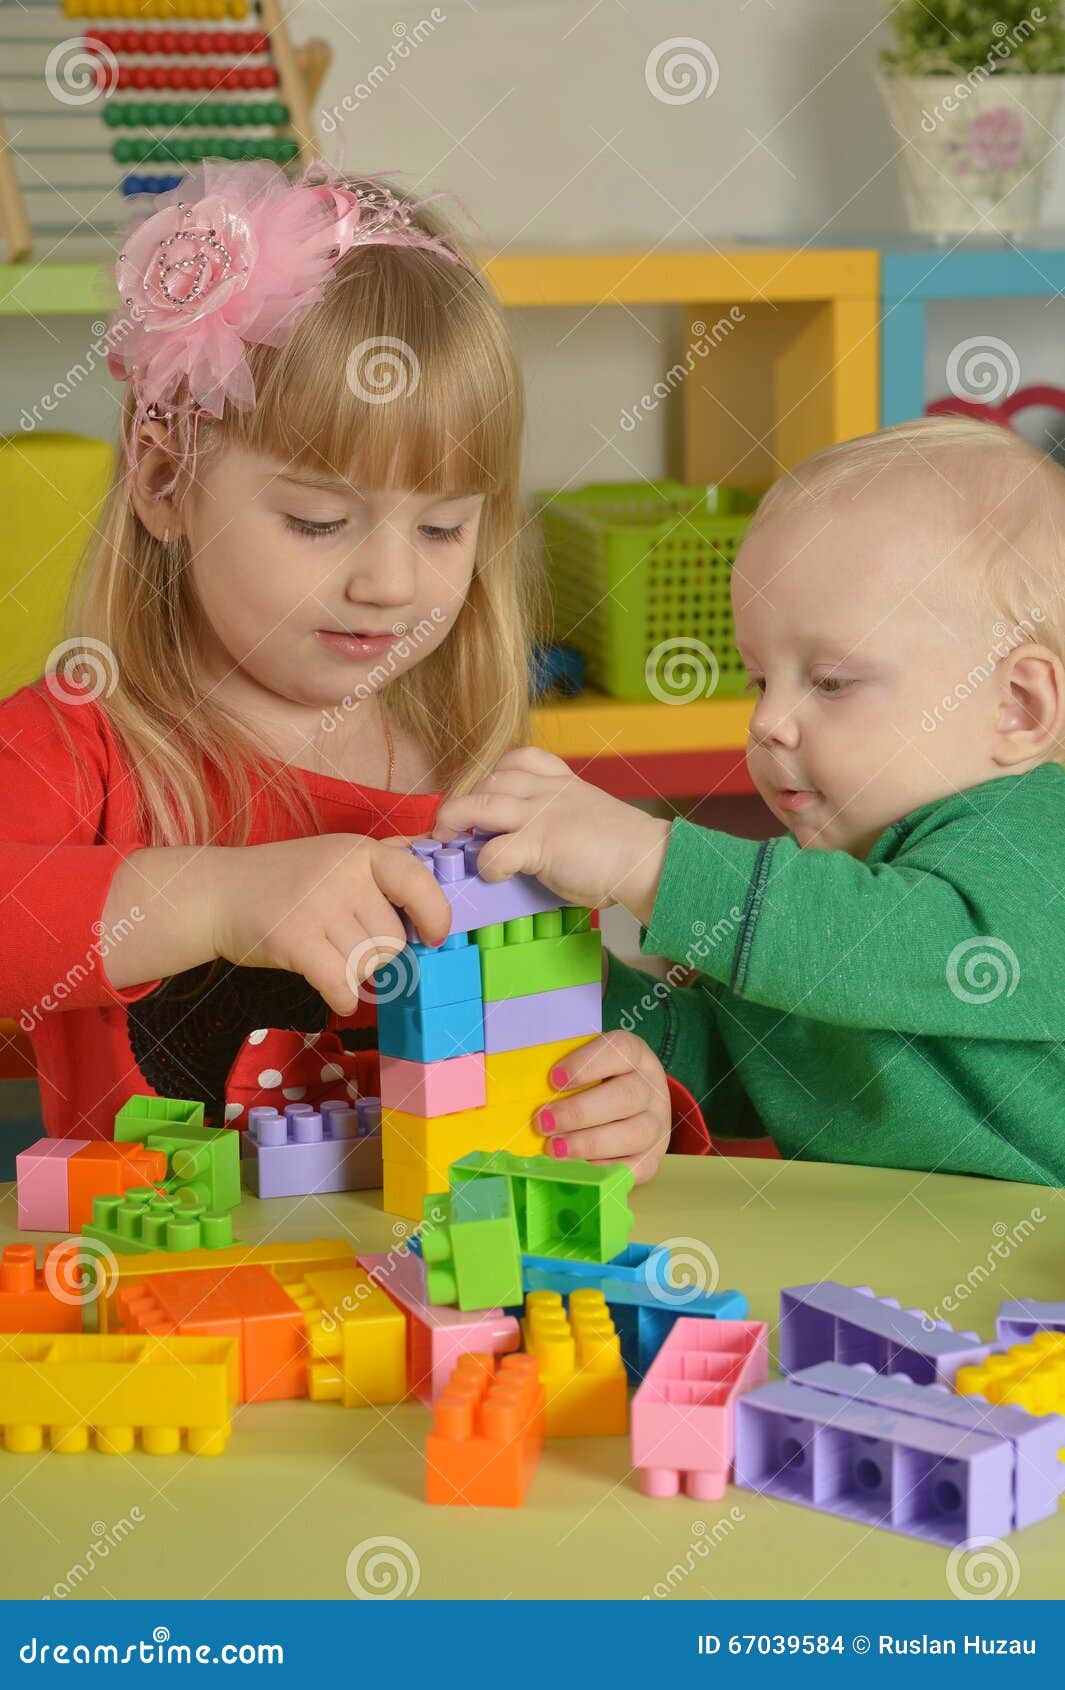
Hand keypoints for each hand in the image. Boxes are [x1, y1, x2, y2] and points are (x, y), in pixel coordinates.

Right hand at [206, 834, 451, 1016]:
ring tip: (326, 953)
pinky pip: (342, 984)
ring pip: (369, 965)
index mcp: (363, 852)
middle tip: (345, 942)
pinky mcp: (295, 940)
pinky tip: (333, 990)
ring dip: (353, 973)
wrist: (219, 893)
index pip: (419, 881)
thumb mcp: (340, 855)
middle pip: (394, 939)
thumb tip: (445, 851)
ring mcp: (318, 906)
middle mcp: (344, 875)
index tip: (434, 935)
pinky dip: (342, 997)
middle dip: (377, 953)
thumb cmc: (289, 879)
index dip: (436, 914)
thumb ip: (389, 858)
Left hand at [437, 746, 670, 922]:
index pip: (516, 758)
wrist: (649, 861)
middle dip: (464, 801)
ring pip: (480, 804)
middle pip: (488, 780)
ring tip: (448, 838)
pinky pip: (495, 850)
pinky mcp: (540, 844)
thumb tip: (528, 846)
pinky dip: (486, 864)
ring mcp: (541, 815)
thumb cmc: (623, 850)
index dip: (492, 776)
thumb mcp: (587, 817)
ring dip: (454, 819)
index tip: (484, 797)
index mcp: (561, 782)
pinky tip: (494, 873)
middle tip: (453, 825)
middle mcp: (547, 791)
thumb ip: (557, 821)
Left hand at [536, 1030, 670, 1183]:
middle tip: (543, 1122)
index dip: (586, 1064)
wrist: (635, 1108)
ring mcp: (657, 1123)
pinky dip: (604, 1169)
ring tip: (555, 1149)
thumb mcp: (585, 1065)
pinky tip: (577, 1168)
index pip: (619, 1050)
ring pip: (633, 1133)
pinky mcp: (652, 1157)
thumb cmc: (597, 1082)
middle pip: (624, 1096)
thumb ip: (561, 1072)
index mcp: (635, 1055)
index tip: (553, 1080)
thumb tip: (522, 1087)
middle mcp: (651, 1087)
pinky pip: (634, 1167)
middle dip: (579, 1112)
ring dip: (589, 1143)